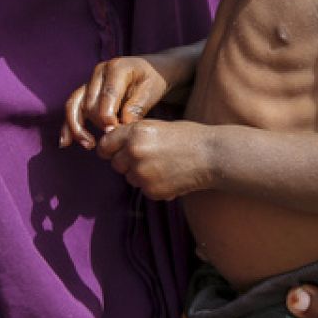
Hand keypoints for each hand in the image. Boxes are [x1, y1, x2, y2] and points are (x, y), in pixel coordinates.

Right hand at [61, 55, 181, 149]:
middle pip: (91, 102)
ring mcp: (90, 81)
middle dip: (99, 123)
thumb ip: (136, 107)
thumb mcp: (151, 91)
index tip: (112, 131)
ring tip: (88, 145)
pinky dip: (69, 125)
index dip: (108, 115)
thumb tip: (122, 125)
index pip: (108, 94)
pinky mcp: (86, 91)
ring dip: (78, 127)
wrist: (150, 70)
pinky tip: (65, 142)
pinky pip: (73, 108)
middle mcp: (99, 72)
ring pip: (76, 105)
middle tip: (112, 139)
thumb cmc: (152, 80)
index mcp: (117, 68)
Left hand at [96, 119, 216, 200]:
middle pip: (115, 163)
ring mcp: (143, 174)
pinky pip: (143, 189)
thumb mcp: (157, 126)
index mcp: (135, 133)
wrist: (212, 156)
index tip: (114, 150)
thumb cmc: (188, 136)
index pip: (105, 144)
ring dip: (139, 174)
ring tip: (162, 165)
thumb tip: (113, 142)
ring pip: (129, 177)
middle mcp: (135, 153)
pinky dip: (152, 185)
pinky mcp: (152, 191)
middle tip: (147, 157)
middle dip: (126, 162)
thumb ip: (134, 135)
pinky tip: (169, 175)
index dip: (110, 148)